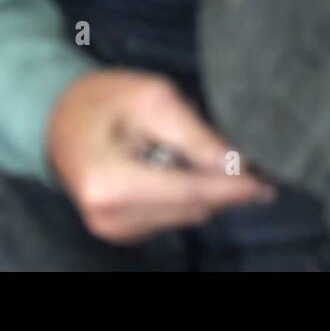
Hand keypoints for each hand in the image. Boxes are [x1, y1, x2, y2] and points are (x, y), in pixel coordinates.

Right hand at [46, 69, 275, 243]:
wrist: (59, 118)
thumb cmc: (103, 100)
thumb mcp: (151, 98)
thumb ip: (194, 135)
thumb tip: (238, 164)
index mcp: (111, 185)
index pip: (190, 193)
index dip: (235, 187)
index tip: (270, 182)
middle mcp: (111, 218)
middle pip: (193, 208)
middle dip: (223, 186)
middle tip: (247, 158)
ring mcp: (115, 230)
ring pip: (187, 215)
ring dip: (204, 189)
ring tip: (194, 152)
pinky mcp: (121, 231)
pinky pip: (172, 216)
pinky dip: (185, 194)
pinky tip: (175, 166)